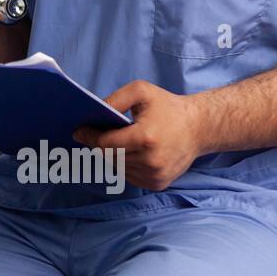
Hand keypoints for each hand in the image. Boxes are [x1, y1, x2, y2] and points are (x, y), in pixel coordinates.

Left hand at [73, 80, 207, 190]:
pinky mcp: (158, 184)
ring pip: (117, 168)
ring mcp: (155, 175)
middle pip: (109, 157)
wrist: (199, 128)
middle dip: (98, 145)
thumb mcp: (141, 91)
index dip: (89, 137)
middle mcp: (151, 161)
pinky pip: (129, 176)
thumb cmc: (167, 107)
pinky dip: (124, 165)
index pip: (105, 144)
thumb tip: (94, 111)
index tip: (78, 131)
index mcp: (146, 138)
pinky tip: (128, 152)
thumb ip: (115, 99)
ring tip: (112, 141)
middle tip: (90, 134)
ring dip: (111, 156)